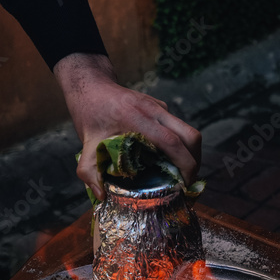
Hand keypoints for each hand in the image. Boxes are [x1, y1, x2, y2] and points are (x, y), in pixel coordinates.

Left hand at [54, 53, 200, 199]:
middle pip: (191, 136)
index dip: (185, 165)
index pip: (173, 142)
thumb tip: (101, 195)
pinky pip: (177, 128)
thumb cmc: (89, 112)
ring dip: (189, 153)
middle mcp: (155, 110)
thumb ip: (89, 171)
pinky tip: (165, 158)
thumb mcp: (85, 143)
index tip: (185, 184)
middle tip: (186, 182)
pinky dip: (179, 145)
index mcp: (139, 118)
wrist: (91, 84)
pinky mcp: (160, 107)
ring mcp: (160, 107)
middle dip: (195, 161)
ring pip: (188, 131)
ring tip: (179, 174)